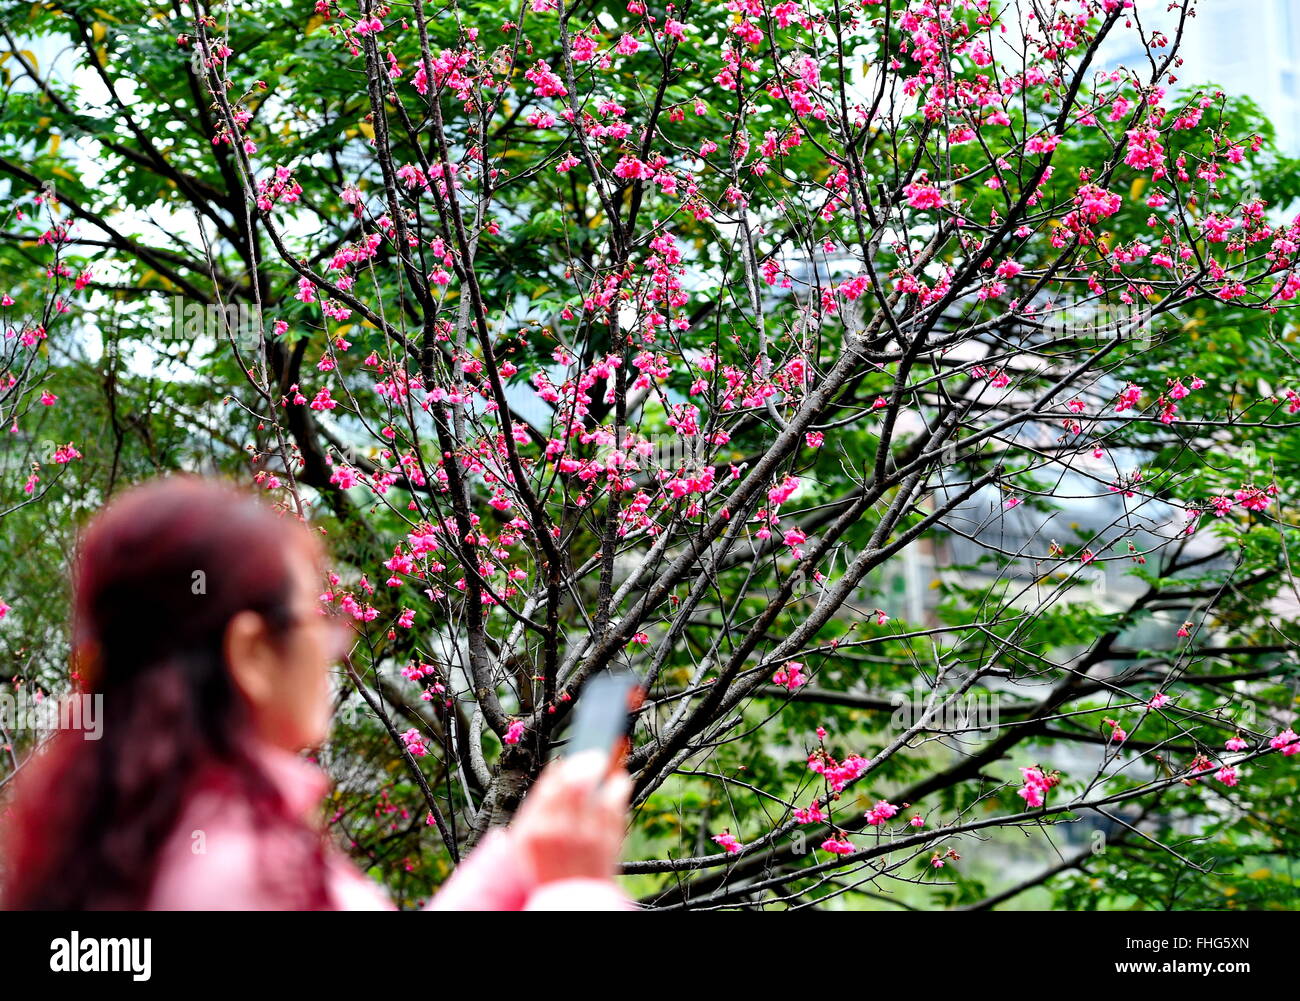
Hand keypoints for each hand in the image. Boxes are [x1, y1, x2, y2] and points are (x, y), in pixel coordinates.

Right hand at [510, 750, 631, 886]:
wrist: (566, 897)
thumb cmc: (544, 864)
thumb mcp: (526, 836)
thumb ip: (539, 802)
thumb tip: (558, 767)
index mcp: (537, 829)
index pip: (551, 784)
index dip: (565, 765)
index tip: (572, 758)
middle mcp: (562, 832)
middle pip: (578, 783)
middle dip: (589, 762)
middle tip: (596, 755)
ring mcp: (587, 838)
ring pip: (602, 794)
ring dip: (609, 774)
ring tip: (609, 765)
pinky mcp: (609, 844)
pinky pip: (618, 809)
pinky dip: (620, 790)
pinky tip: (619, 783)